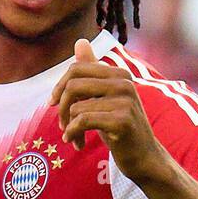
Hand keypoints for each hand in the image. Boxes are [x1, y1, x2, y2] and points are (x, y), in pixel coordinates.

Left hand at [51, 38, 167, 180]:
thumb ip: (91, 73)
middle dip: (61, 107)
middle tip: (62, 125)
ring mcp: (125, 101)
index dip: (59, 86)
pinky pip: (83, 121)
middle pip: (73, 85)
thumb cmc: (120, 128)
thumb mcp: (103, 98)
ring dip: (69, 127)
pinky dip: (73, 133)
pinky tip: (76, 143)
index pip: (77, 69)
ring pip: (76, 107)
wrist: (144, 157)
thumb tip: (80, 41)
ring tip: (74, 139)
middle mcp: (124, 82)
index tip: (53, 104)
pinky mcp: (122, 121)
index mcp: (119, 74)